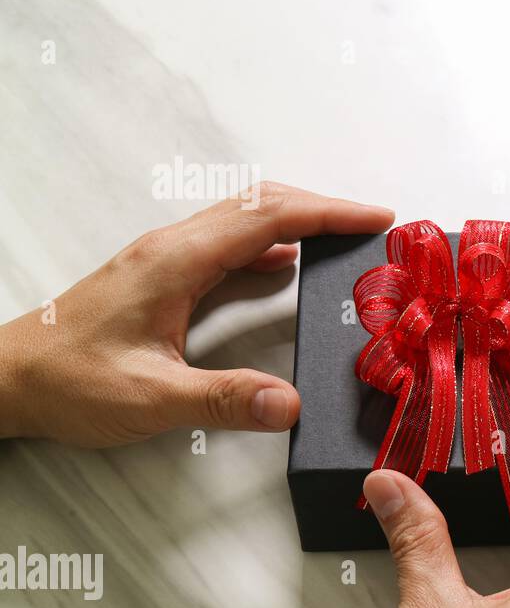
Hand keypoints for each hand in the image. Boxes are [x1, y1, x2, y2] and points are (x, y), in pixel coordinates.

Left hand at [0, 183, 393, 445]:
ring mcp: (167, 259)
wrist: (8, 379)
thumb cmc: (66, 381)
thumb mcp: (150, 399)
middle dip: (324, 208)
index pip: (269, 218)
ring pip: (245, 219)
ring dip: (298, 221)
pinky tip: (288, 267)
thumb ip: (223, 400)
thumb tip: (289, 403)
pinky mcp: (164, 276)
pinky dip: (271, 245)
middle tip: (372, 224)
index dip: (329, 214)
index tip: (375, 217)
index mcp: (176, 262)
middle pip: (262, 204)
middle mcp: (172, 248)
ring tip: (344, 238)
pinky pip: (229, 244)